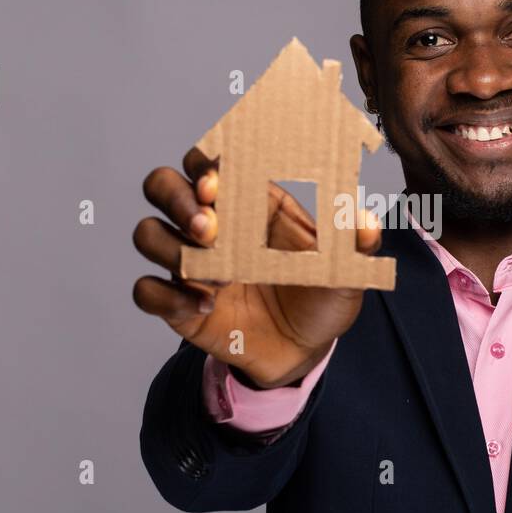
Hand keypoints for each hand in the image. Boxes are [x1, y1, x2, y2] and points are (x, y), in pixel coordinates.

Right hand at [132, 149, 382, 388]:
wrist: (304, 352)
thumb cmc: (321, 297)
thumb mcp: (347, 272)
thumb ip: (356, 245)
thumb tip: (365, 223)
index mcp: (250, 200)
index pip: (209, 160)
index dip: (203, 162)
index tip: (217, 183)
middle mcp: (213, 225)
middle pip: (163, 185)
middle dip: (177, 198)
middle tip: (208, 228)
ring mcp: (191, 262)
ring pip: (147, 233)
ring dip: (170, 248)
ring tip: (215, 276)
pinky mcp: (178, 303)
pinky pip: (146, 290)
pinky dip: (165, 296)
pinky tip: (203, 307)